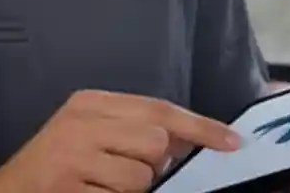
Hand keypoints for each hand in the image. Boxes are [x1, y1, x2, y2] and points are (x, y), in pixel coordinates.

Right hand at [0, 89, 241, 192]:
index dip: (200, 126)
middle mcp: (81, 123)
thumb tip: (188, 138)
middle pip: (156, 142)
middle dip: (152, 165)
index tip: (233, 142)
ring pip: (141, 177)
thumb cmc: (55, 166)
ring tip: (99, 186)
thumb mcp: (89, 134)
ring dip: (129, 190)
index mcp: (89, 103)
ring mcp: (73, 156)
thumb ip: (132, 129)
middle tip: (119, 171)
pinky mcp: (69, 187)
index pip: (158, 109)